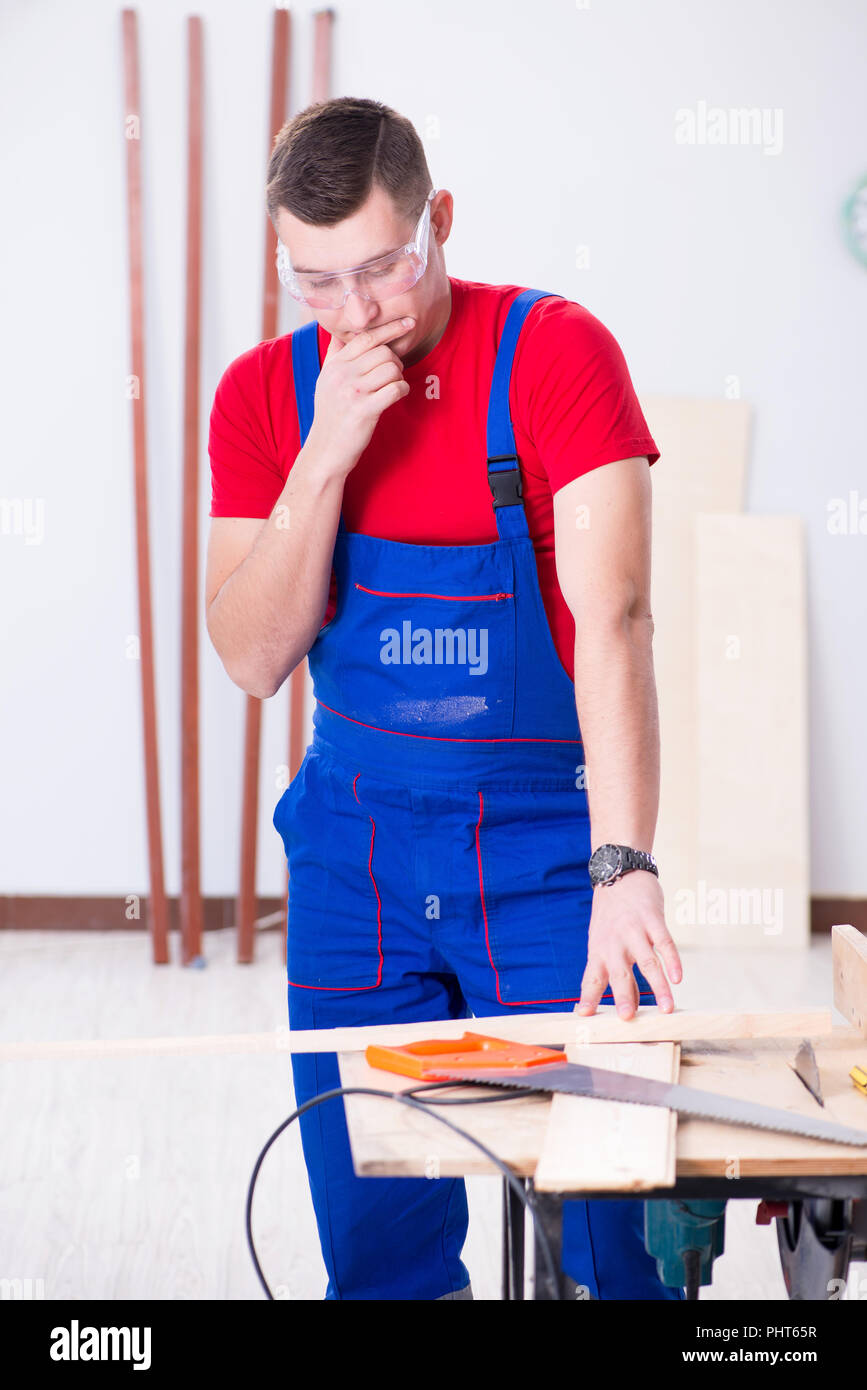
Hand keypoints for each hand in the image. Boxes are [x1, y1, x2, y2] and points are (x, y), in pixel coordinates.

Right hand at [305, 317, 413, 477]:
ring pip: (392, 369)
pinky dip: (402, 391)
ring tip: (393, 387)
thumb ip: (334, 356)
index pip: (365, 337)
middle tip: (393, 375)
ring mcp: (352, 392)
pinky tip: (397, 396)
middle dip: (395, 362)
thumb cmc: (330, 415)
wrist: (325, 451)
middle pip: (383, 352)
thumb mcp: (325, 381)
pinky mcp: (364, 411)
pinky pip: (395, 389)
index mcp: (334, 365)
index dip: (390, 328)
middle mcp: (341, 375)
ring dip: (399, 378)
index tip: (408, 323)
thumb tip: (338, 332)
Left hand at [576, 871, 681, 1018]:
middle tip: (627, 1018)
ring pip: (647, 962)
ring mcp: (633, 930)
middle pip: (618, 973)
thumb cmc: (611, 916)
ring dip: (658, 986)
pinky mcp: (652, 919)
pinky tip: (678, 978)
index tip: (584, 1016)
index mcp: (598, 950)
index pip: (591, 978)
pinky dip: (673, 961)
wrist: (619, 873)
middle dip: (623, 996)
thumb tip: (630, 1005)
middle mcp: (614, 943)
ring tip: (667, 1008)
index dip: (588, 997)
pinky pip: (665, 943)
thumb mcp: (605, 942)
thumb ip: (618, 972)